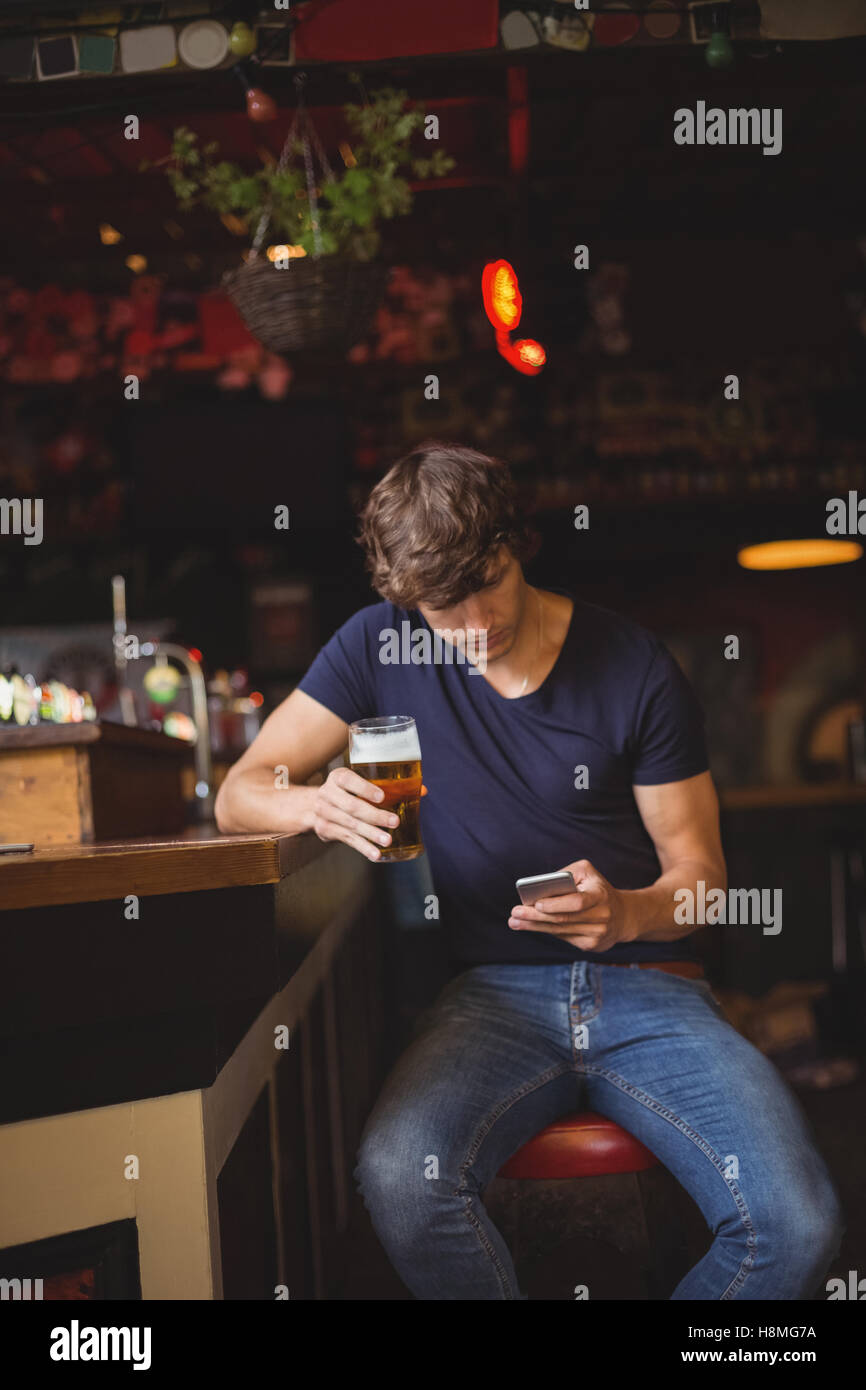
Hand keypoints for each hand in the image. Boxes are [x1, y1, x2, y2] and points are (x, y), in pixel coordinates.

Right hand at [311, 767, 425, 862]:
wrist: (313, 806)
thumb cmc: (348, 792)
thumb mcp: (360, 783)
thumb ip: (388, 786)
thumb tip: (423, 790)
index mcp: (338, 777)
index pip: (349, 780)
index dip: (365, 789)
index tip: (382, 797)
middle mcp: (327, 793)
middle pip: (352, 806)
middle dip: (375, 816)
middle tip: (394, 822)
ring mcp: (324, 812)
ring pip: (350, 825)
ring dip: (370, 834)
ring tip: (387, 840)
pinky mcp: (325, 829)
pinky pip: (347, 839)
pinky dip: (362, 847)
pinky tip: (375, 854)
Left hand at [508, 859, 634, 951]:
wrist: (623, 916)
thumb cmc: (597, 888)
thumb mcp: (587, 872)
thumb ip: (565, 874)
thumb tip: (540, 888)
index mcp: (600, 895)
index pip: (577, 902)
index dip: (556, 904)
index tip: (536, 903)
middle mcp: (601, 917)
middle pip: (563, 919)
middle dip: (535, 916)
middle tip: (514, 913)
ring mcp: (597, 934)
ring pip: (559, 931)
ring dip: (534, 926)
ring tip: (514, 921)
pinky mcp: (591, 946)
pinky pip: (563, 937)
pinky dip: (545, 930)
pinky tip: (529, 926)